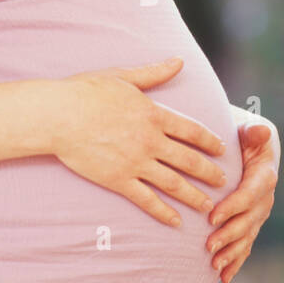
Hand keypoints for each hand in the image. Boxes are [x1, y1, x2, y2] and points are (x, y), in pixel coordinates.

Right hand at [53, 56, 227, 226]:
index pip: (192, 131)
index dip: (210, 142)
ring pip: (173, 183)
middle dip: (210, 172)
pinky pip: (147, 199)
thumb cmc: (86, 91)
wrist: (59, 115)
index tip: (222, 150)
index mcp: (154, 115)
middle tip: (225, 181)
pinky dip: (163, 212)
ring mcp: (136, 162)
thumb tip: (179, 61)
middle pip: (189, 160)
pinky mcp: (119, 180)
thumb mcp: (123, 77)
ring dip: (194, 196)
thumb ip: (154, 73)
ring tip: (209, 205)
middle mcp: (150, 141)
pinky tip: (176, 221)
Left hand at [206, 119, 279, 282]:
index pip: (250, 194)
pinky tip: (223, 277)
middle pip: (248, 220)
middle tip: (208, 246)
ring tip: (213, 265)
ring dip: (231, 252)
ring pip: (247, 237)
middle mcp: (265, 198)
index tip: (212, 217)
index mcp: (264, 175)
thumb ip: (253, 131)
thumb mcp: (249, 128)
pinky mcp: (250, 223)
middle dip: (229, 235)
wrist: (248, 147)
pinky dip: (236, 261)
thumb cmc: (243, 135)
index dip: (233, 207)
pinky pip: (245, 245)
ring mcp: (258, 213)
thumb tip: (258, 130)